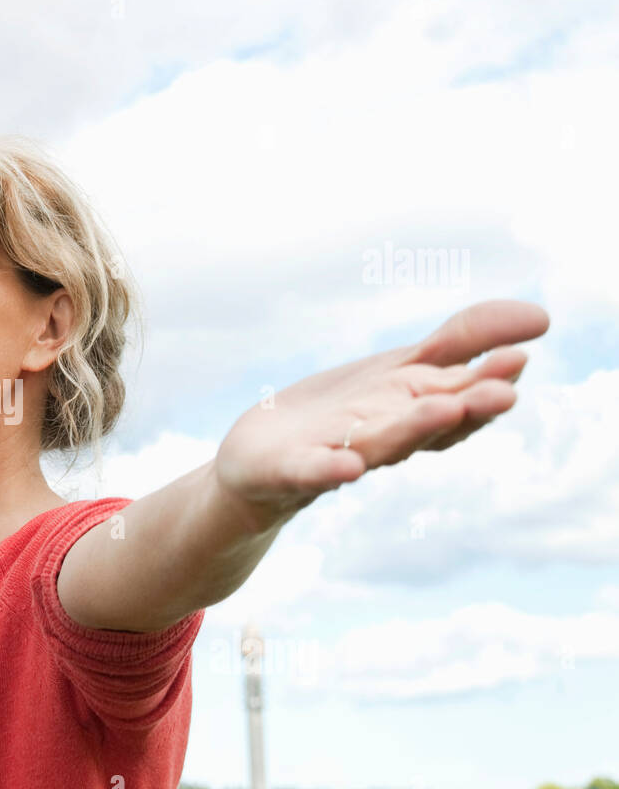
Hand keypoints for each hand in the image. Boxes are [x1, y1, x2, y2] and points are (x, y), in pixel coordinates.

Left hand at [213, 299, 549, 531]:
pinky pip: (313, 472)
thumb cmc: (335, 415)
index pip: (456, 390)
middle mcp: (383, 434)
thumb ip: (457, 346)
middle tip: (506, 392)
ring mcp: (337, 452)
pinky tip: (346, 468)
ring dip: (413, 429)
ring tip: (445, 410)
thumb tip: (534, 316)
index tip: (523, 355)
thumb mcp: (398, 371)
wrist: (255, 467)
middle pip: (430, 421)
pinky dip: (329, 470)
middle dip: (467, 407)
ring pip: (383, 443)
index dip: (489, 375)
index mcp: (409, 408)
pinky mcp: (291, 471)